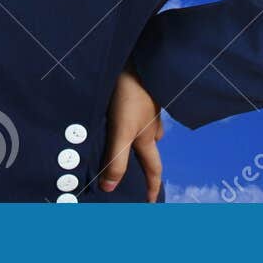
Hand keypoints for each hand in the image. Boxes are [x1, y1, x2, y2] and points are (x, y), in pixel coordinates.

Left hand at [100, 62, 164, 200]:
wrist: (137, 59)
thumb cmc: (131, 96)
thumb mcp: (123, 131)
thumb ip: (117, 159)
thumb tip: (110, 189)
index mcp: (148, 137)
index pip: (153, 169)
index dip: (152, 188)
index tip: (151, 203)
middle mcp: (149, 124)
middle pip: (148, 149)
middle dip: (143, 163)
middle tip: (137, 172)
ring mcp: (145, 107)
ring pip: (141, 129)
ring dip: (135, 138)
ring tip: (118, 142)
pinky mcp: (137, 92)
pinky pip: (134, 112)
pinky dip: (127, 118)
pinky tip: (112, 113)